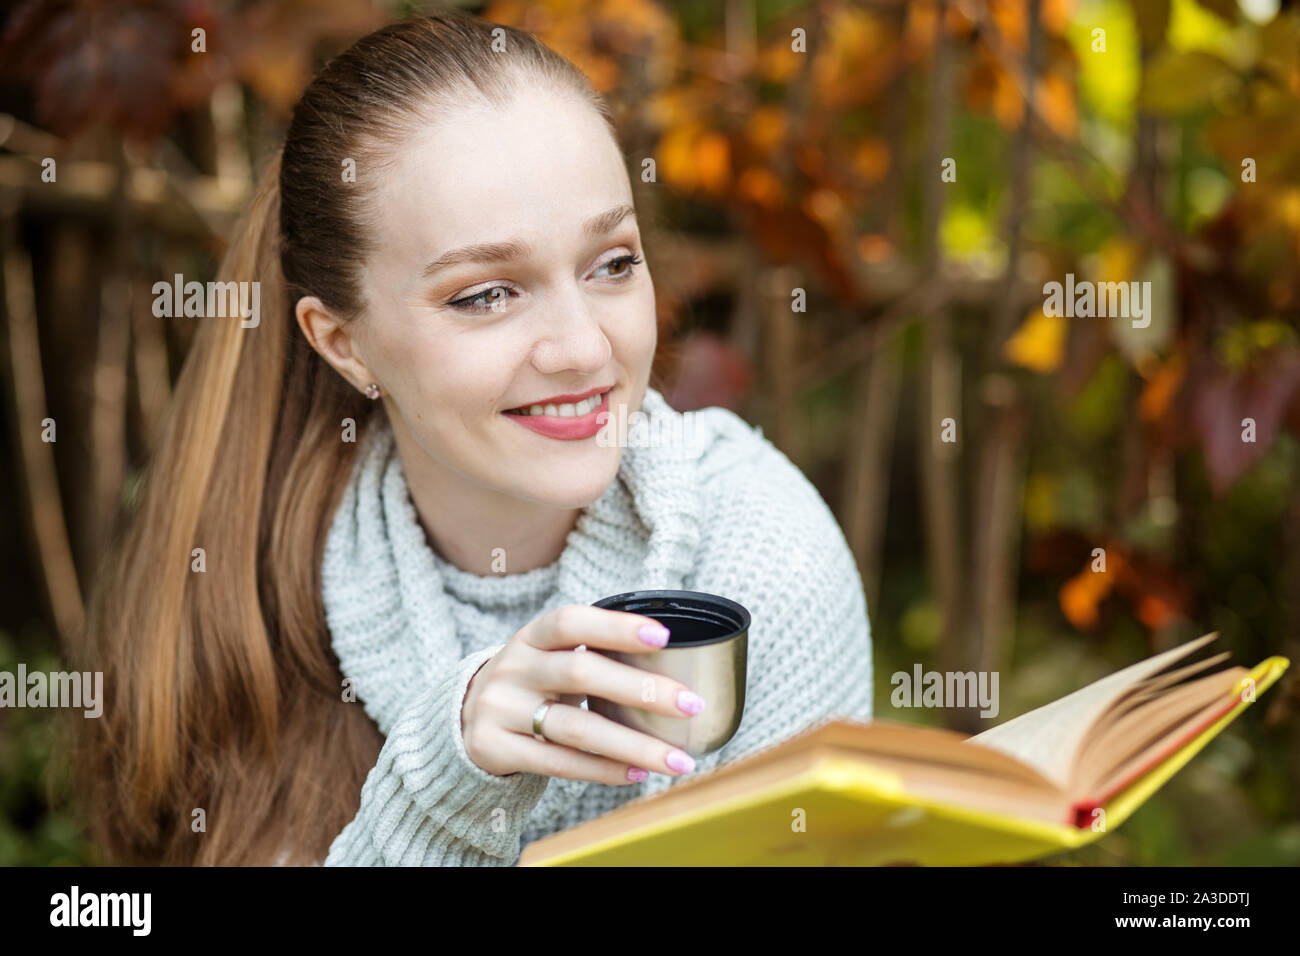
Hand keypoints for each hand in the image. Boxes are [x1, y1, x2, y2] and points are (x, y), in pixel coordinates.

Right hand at [460, 604, 705, 783]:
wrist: (466, 720)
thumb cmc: (532, 684)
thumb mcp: (548, 657)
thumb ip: (593, 655)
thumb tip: (673, 668)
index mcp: (530, 636)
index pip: (571, 622)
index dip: (616, 626)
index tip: (663, 636)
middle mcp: (514, 668)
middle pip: (580, 673)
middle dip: (641, 689)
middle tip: (690, 704)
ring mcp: (501, 709)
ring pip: (576, 728)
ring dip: (634, 745)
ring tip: (679, 760)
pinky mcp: (496, 748)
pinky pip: (560, 763)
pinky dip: (605, 769)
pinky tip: (639, 773)